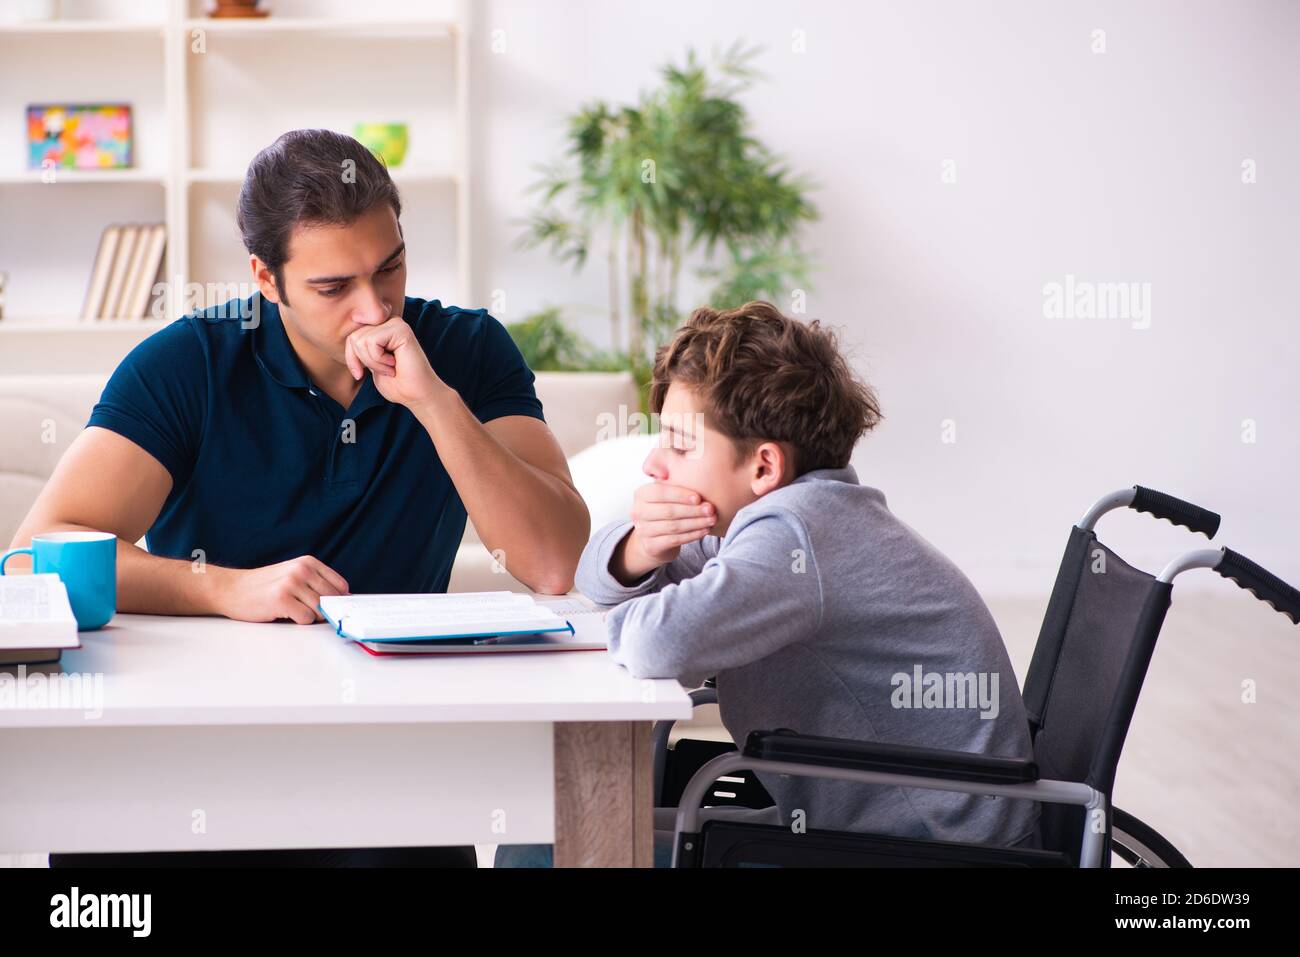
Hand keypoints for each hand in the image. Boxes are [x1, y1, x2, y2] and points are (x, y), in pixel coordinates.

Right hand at [211, 556, 349, 624]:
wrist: (231, 589)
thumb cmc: (264, 586)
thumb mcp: (292, 575)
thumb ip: (316, 584)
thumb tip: (344, 601)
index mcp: (308, 563)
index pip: (341, 586)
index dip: (340, 601)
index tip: (336, 609)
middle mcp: (302, 570)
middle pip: (332, 599)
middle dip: (326, 611)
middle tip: (309, 613)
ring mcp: (292, 583)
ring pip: (320, 610)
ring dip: (310, 617)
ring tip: (293, 610)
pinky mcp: (281, 599)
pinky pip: (306, 618)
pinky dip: (300, 621)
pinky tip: (285, 614)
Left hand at [345, 315, 445, 410]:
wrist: (417, 395)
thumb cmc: (397, 384)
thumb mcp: (369, 364)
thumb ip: (361, 348)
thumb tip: (351, 335)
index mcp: (382, 329)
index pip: (352, 337)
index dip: (352, 359)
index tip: (360, 375)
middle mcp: (389, 322)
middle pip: (354, 338)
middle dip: (363, 361)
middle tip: (384, 371)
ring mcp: (395, 323)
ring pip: (361, 340)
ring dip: (373, 362)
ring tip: (391, 368)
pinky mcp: (401, 329)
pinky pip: (372, 342)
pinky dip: (379, 360)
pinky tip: (394, 364)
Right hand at [611, 483, 715, 584]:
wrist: (656, 536)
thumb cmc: (666, 507)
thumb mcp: (667, 490)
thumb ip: (673, 474)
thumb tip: (687, 453)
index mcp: (641, 494)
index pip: (660, 492)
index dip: (680, 495)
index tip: (699, 497)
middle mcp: (638, 512)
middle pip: (668, 511)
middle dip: (692, 510)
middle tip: (711, 509)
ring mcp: (642, 530)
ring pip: (673, 526)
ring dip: (695, 523)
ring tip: (711, 520)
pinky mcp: (651, 546)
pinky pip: (674, 540)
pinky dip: (692, 535)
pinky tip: (704, 531)